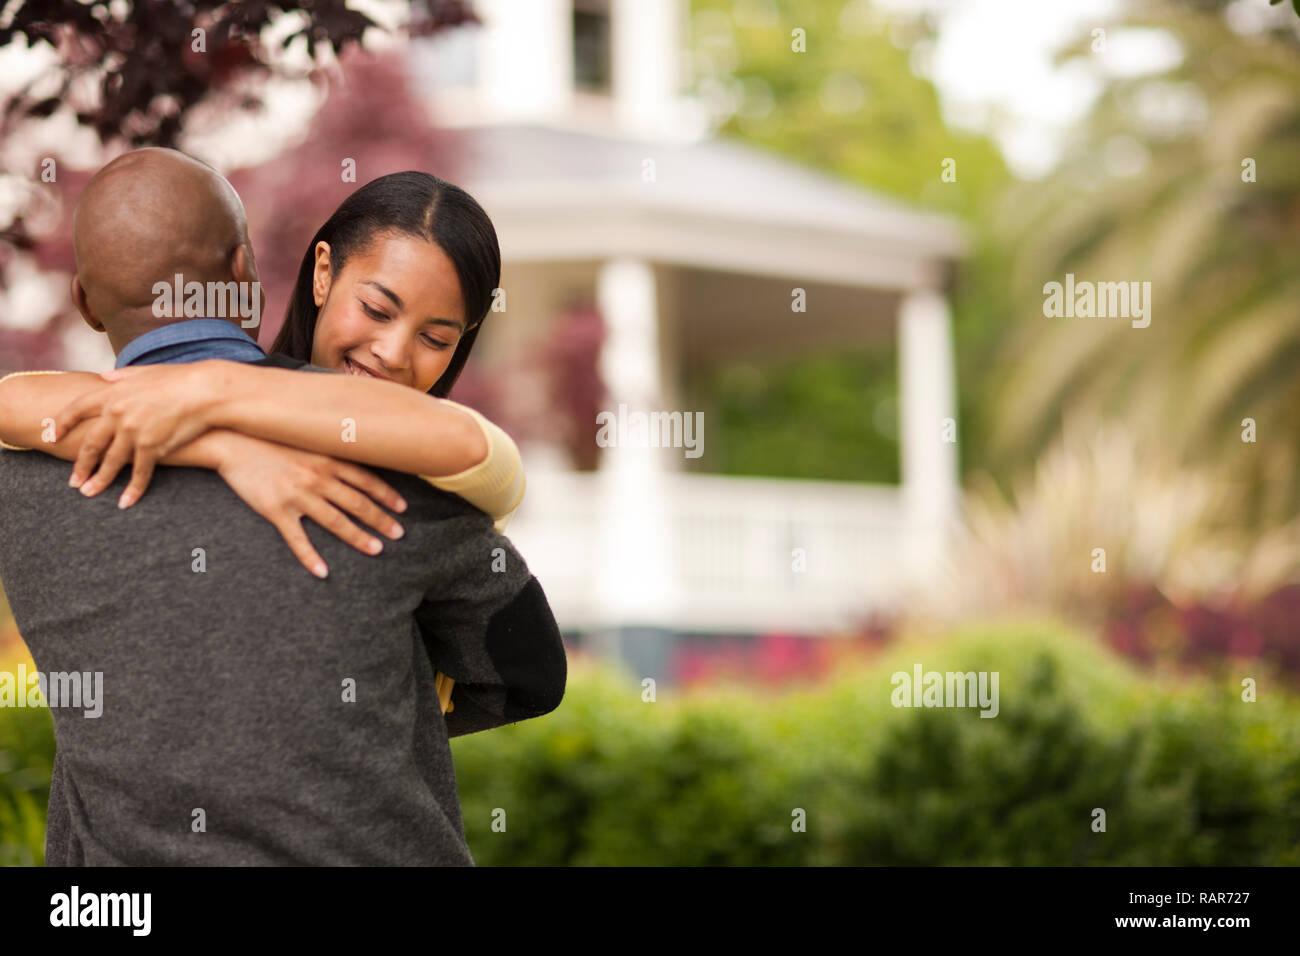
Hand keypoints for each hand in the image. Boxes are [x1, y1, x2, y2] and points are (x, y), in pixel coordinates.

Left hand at [53, 361, 223, 506]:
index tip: (51, 436)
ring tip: (89, 493)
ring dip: (99, 480)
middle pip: (91, 444)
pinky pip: (139, 473)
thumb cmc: (180, 379)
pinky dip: (132, 489)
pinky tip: (126, 502)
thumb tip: (105, 376)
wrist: (205, 391)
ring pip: (111, 462)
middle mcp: (118, 414)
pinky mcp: (153, 446)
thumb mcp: (146, 371)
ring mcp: (134, 432)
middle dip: (81, 465)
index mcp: (113, 393)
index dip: (61, 424)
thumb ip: (122, 375)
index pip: (76, 409)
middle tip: (74, 481)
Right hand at [215, 433, 407, 577]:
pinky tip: (323, 572)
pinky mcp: (275, 509)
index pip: (366, 479)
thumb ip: (328, 449)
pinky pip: (297, 538)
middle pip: (357, 503)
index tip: (403, 508)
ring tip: (376, 550)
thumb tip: (354, 455)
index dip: (387, 495)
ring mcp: (297, 495)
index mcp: (327, 458)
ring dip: (358, 537)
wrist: (231, 439)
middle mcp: (317, 477)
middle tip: (398, 534)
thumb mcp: (305, 437)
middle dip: (381, 520)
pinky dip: (310, 557)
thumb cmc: (270, 436)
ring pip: (335, 521)